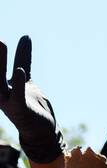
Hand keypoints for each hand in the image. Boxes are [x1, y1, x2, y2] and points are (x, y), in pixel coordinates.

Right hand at [0, 36, 64, 164]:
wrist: (41, 130)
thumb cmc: (32, 104)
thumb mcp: (26, 77)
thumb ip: (24, 58)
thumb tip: (25, 36)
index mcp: (2, 83)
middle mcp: (1, 91)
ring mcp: (8, 101)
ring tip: (0, 42)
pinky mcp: (20, 109)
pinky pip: (17, 96)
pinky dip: (17, 84)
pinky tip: (19, 70)